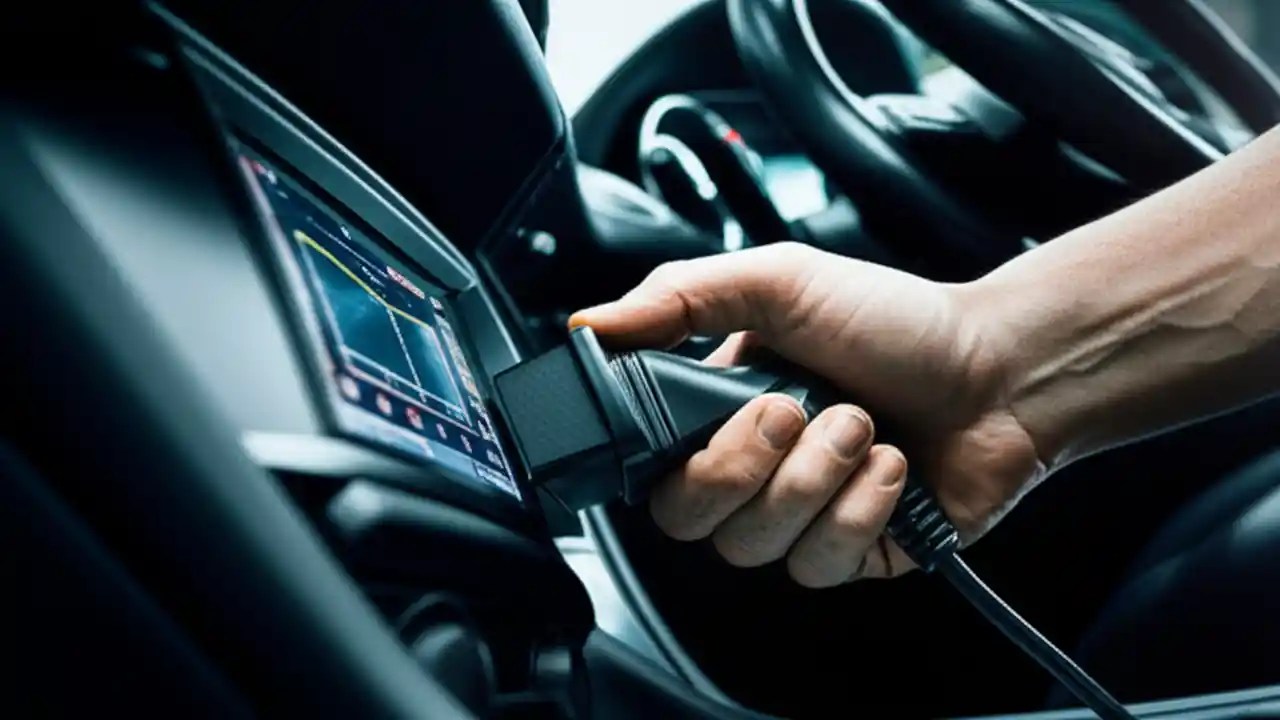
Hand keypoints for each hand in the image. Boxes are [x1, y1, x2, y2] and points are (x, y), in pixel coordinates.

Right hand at [570, 243, 1044, 586]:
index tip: (725, 412)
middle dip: (747, 466)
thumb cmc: (897, 321)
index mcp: (720, 412)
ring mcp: (800, 517)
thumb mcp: (780, 282)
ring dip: (815, 479)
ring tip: (862, 425)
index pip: (653, 469)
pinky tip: (890, 467)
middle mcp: (753, 470)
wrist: (1000, 369)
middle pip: (692, 520)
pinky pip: (819, 564)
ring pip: (756, 546)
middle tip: (798, 409)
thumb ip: (678, 298)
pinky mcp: (849, 554)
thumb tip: (588, 325)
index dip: (677, 457)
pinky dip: (859, 510)